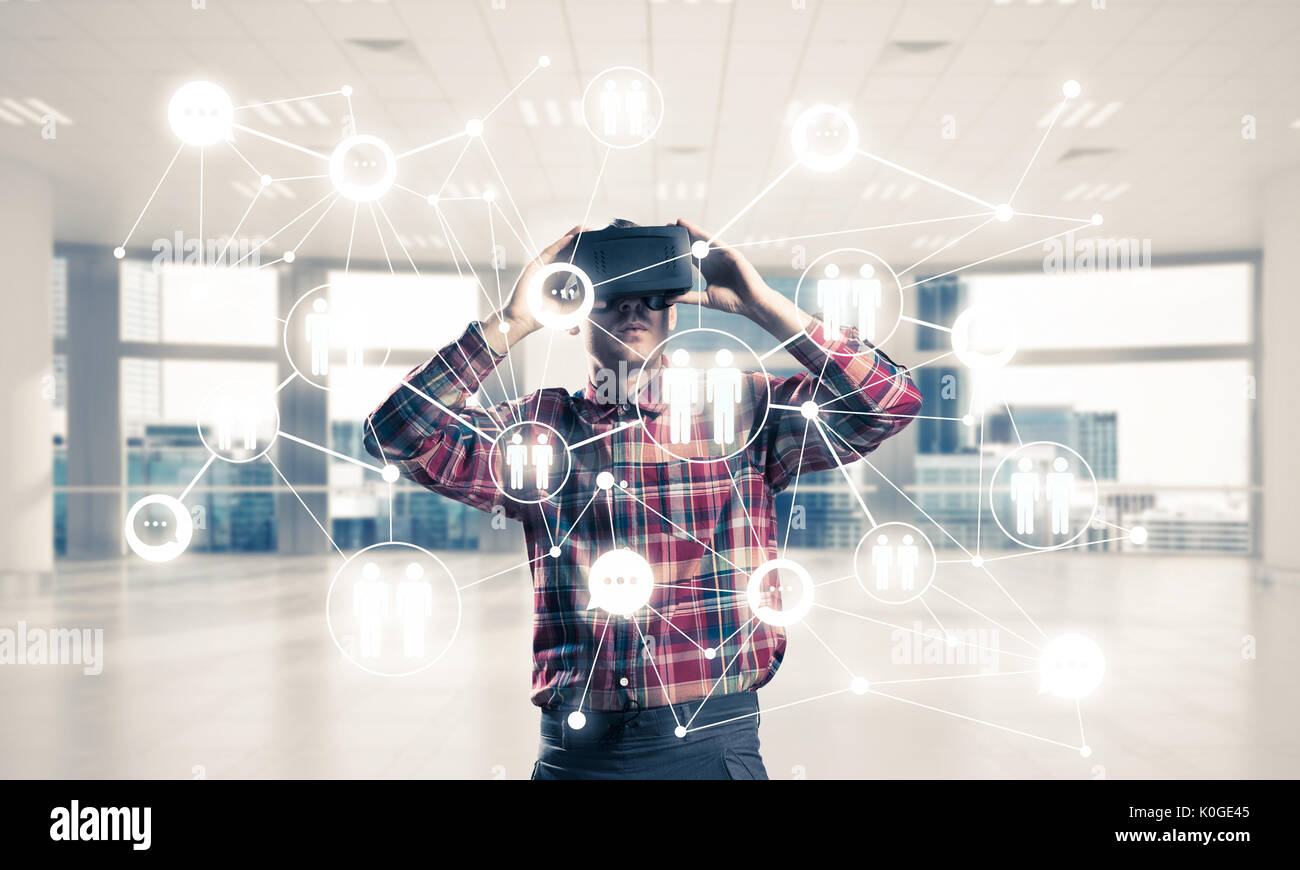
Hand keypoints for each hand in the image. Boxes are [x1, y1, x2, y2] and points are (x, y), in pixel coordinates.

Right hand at [486, 225, 592, 351]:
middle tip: (591, 231)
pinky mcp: (534, 266)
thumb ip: (584, 305)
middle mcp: (551, 272)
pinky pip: (548, 252)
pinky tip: (569, 237)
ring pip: (558, 249)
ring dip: (570, 237)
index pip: (573, 263)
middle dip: (578, 242)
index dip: (584, 254)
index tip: (597, 247)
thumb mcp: (567, 309)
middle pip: (567, 252)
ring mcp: (542, 268)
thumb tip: (603, 303)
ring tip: (582, 228)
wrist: (522, 320)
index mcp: (558, 280)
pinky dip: (559, 244)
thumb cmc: (541, 317)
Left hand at [672, 217, 809, 337]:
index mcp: (708, 270)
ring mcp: (723, 256)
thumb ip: (687, 297)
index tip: (667, 242)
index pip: (691, 256)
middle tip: (670, 226)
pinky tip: (696, 231)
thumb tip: (669, 298)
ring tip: (680, 223)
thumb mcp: (704, 299)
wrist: (751, 303)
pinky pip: (717, 243)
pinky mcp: (731, 254)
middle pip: (696, 244)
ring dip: (693, 231)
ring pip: (705, 241)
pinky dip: (706, 236)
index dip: (680, 248)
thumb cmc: (733, 302)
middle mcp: (715, 261)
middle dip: (684, 235)